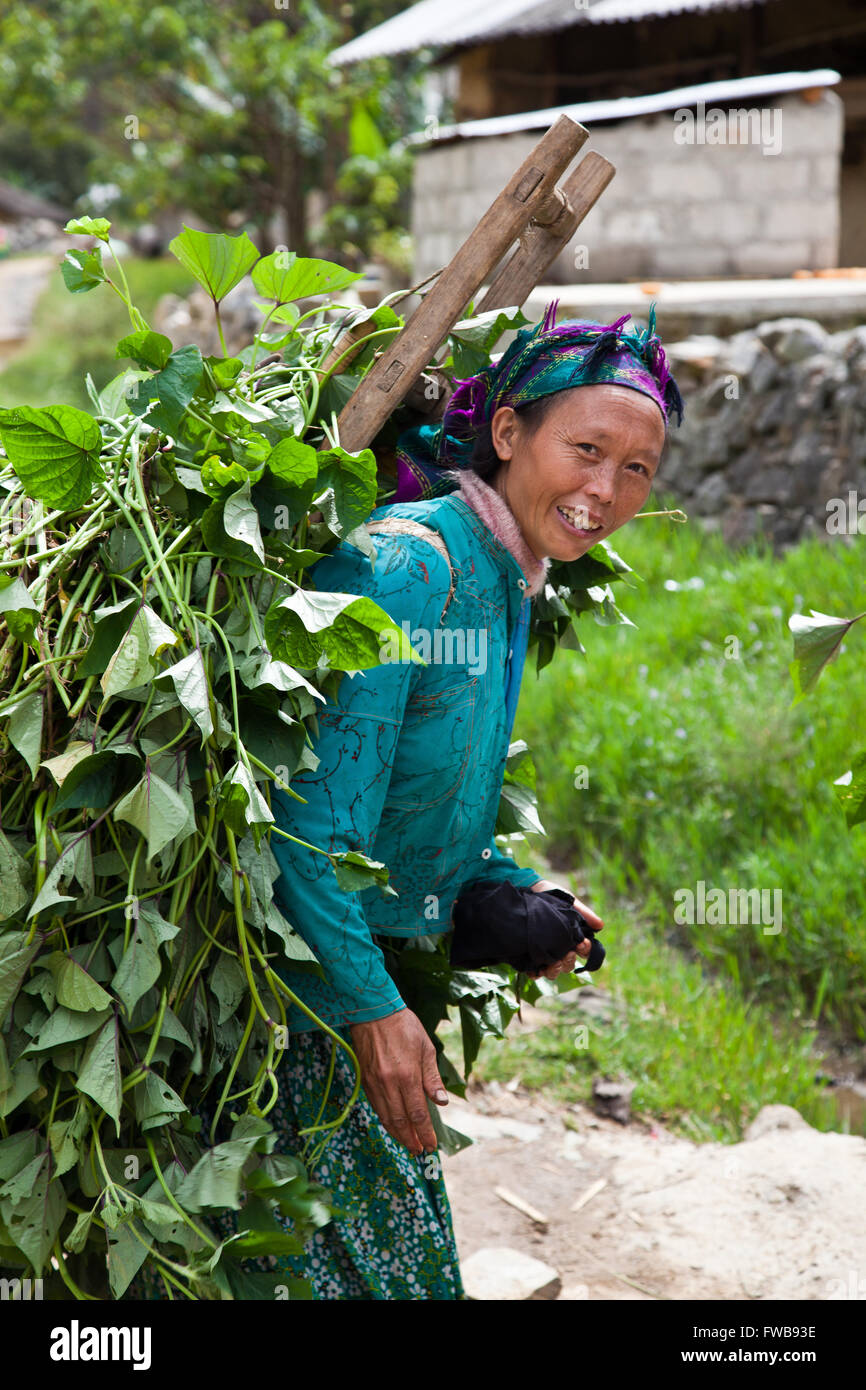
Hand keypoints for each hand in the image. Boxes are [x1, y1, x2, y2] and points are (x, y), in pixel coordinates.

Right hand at [349, 1008, 447, 1156]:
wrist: (373, 1012)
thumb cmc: (404, 1026)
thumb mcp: (426, 1047)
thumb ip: (432, 1077)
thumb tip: (441, 1102)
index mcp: (408, 1076)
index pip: (418, 1114)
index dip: (425, 1132)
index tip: (431, 1146)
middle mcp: (390, 1084)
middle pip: (401, 1121)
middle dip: (410, 1139)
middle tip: (419, 1151)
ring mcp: (375, 1083)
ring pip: (386, 1117)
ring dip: (397, 1134)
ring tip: (407, 1144)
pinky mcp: (365, 1080)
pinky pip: (376, 1106)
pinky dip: (385, 1119)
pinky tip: (392, 1125)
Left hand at [526, 879, 603, 979]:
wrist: (530, 889)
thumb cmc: (553, 896)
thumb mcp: (570, 903)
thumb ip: (585, 914)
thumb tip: (600, 925)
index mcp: (572, 938)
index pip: (584, 952)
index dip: (586, 950)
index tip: (583, 943)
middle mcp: (560, 948)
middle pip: (569, 965)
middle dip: (569, 961)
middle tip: (567, 952)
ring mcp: (545, 952)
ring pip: (554, 971)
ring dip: (555, 970)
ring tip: (553, 963)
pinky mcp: (530, 954)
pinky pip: (534, 971)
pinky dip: (536, 974)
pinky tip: (534, 971)